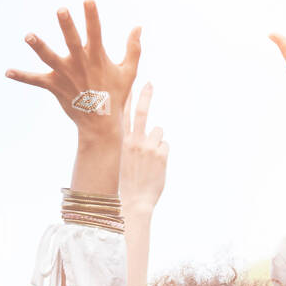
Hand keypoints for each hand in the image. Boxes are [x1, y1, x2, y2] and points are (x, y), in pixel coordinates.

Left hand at [6, 0, 140, 139]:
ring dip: (39, 47)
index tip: (88, 0)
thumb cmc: (115, 95)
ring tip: (28, 36)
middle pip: (72, 41)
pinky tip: (7, 72)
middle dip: (67, 26)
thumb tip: (138, 27)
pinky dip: (22, 77)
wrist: (101, 124)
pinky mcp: (55, 86)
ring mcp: (66, 75)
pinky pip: (36, 80)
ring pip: (50, 58)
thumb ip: (133, 48)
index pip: (96, 33)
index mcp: (97, 58)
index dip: (92, 16)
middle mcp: (80, 64)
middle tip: (61, 10)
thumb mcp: (129, 72)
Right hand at [121, 82, 167, 211]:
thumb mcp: (119, 161)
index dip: (124, 99)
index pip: (121, 115)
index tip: (126, 84)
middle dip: (144, 96)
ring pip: (159, 132)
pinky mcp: (160, 155)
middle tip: (149, 84)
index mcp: (120, 142)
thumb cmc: (125, 183)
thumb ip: (126, 145)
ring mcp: (147, 147)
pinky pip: (166, 146)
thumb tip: (137, 134)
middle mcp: (133, 141)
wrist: (133, 201)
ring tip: (151, 159)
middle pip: (140, 113)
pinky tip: (156, 166)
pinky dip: (163, 154)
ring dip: (158, 141)